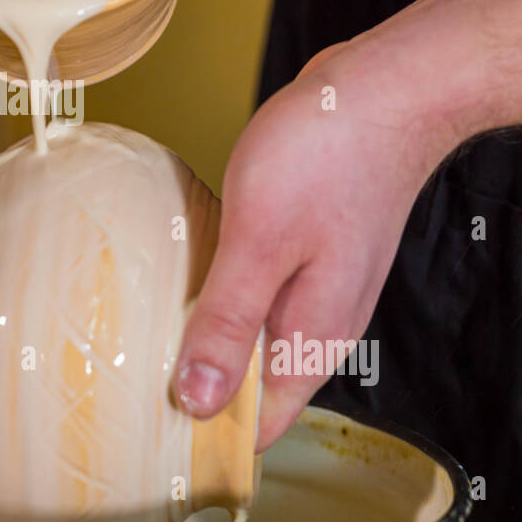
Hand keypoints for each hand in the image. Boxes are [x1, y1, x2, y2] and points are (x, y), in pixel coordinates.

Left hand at [174, 35, 465, 448]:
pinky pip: (262, 290)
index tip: (151, 428)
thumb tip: (200, 402)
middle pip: (256, 382)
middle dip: (200, 384)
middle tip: (132, 371)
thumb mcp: (260, 243)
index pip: (261, 422)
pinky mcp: (313, 248)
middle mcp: (322, 321)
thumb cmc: (328, 158)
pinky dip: (226, 291)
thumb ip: (229, 324)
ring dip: (210, 334)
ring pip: (257, 333)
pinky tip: (192, 272)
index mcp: (313, 336)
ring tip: (148, 327)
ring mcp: (321, 284)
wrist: (389, 90)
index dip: (208, 431)